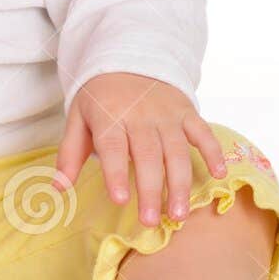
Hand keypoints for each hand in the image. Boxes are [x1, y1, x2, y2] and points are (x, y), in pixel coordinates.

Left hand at [53, 73, 227, 224]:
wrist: (129, 58)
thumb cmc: (101, 97)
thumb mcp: (78, 117)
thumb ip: (69, 153)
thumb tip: (59, 188)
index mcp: (110, 116)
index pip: (113, 146)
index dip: (116, 173)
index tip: (120, 199)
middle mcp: (141, 115)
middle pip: (147, 155)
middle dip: (150, 189)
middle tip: (150, 221)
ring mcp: (167, 114)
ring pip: (177, 150)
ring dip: (180, 183)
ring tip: (179, 214)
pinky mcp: (186, 112)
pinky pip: (203, 132)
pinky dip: (213, 152)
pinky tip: (220, 175)